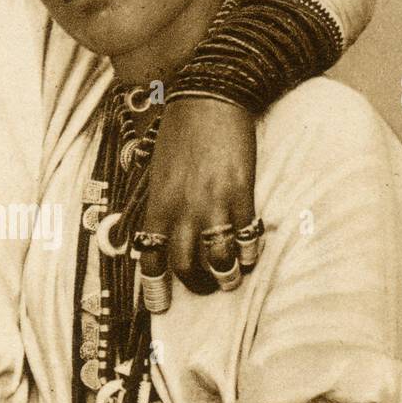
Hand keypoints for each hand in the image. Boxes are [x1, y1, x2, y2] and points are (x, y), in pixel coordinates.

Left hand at [137, 98, 257, 300]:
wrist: (209, 96)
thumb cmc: (180, 132)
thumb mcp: (157, 171)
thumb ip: (159, 204)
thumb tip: (159, 235)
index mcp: (157, 205)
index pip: (150, 258)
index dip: (154, 288)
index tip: (160, 306)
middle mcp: (182, 211)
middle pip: (185, 267)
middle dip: (197, 286)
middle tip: (206, 288)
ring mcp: (213, 204)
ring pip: (219, 260)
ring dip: (226, 275)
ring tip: (231, 276)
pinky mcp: (241, 194)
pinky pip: (246, 236)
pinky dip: (249, 251)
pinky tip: (251, 252)